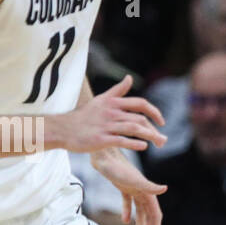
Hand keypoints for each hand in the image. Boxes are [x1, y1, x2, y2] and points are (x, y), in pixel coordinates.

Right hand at [52, 75, 166, 153]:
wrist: (63, 129)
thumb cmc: (84, 116)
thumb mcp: (101, 99)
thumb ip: (117, 90)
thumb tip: (129, 78)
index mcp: (113, 103)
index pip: (140, 103)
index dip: (154, 112)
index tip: (162, 122)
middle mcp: (111, 112)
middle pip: (140, 118)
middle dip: (154, 130)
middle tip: (162, 140)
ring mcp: (106, 126)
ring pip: (134, 128)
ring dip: (150, 136)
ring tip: (159, 143)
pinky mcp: (101, 139)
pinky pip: (122, 140)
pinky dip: (134, 143)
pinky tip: (143, 146)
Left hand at [90, 148, 166, 224]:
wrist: (103, 155)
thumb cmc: (116, 167)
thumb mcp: (133, 179)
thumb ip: (149, 186)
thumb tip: (164, 189)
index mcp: (148, 192)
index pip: (155, 215)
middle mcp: (143, 191)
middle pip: (149, 216)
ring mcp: (134, 189)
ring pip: (140, 212)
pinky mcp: (124, 187)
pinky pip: (128, 203)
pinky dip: (127, 212)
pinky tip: (123, 220)